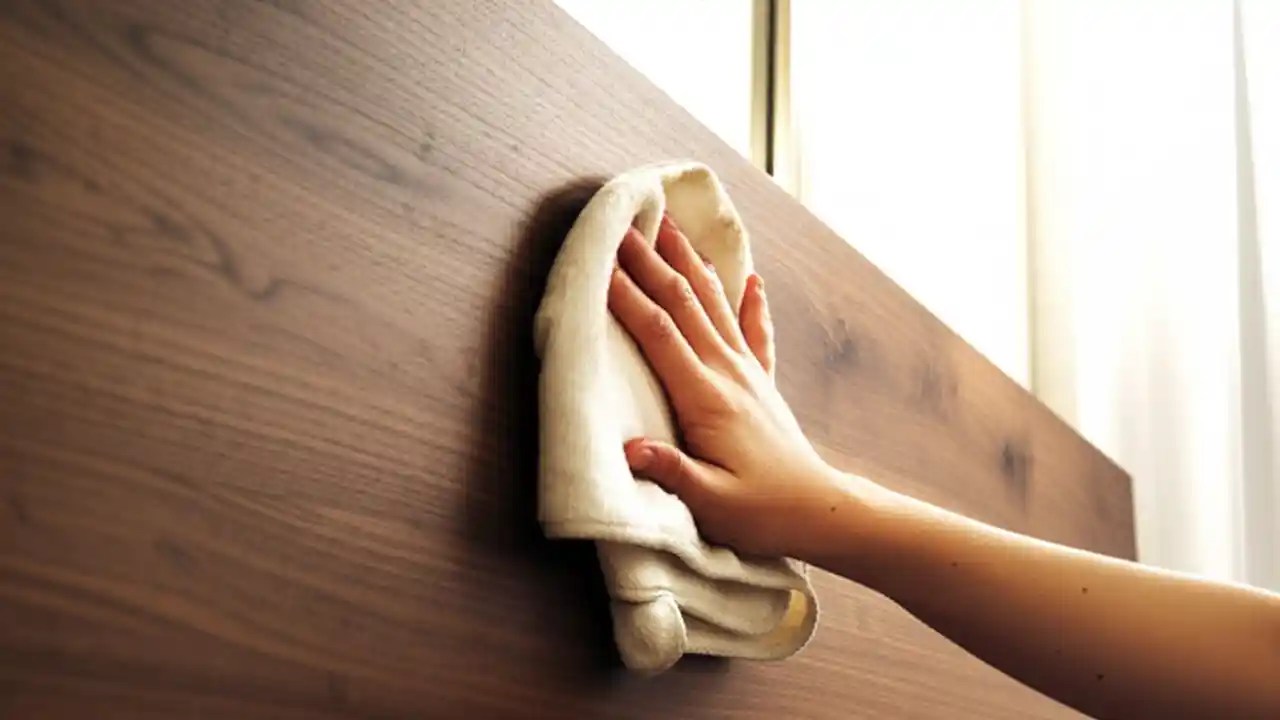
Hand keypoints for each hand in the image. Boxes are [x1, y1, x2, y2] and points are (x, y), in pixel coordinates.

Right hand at [609, 215, 843, 557]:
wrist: (821, 512)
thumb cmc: (762, 513)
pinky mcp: (763, 384)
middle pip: (684, 303)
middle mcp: (729, 372)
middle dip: (651, 261)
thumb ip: (672, 472)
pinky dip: (752, 303)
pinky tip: (753, 279)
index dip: (628, 296)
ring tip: (673, 226)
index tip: (601, 261)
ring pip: (716, 304)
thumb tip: (630, 449)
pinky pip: (756, 332)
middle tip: (626, 223)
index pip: (660, 333)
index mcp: (707, 397)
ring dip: (691, 263)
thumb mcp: (711, 503)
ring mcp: (749, 373)